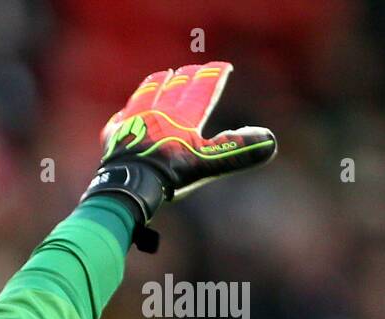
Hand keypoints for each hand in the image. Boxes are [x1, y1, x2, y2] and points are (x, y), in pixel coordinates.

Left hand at [80, 61, 276, 250]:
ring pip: (145, 95)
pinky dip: (125, 114)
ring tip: (161, 76)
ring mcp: (133, 122)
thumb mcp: (208, 164)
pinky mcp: (114, 137)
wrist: (126, 186)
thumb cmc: (169, 175)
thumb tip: (270, 140)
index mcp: (183, 116)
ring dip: (156, 84)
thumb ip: (238, 151)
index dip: (214, 75)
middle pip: (175, 86)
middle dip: (187, 76)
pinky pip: (119, 120)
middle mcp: (158, 112)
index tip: (223, 66)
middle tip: (194, 69)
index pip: (203, 88)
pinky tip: (124, 114)